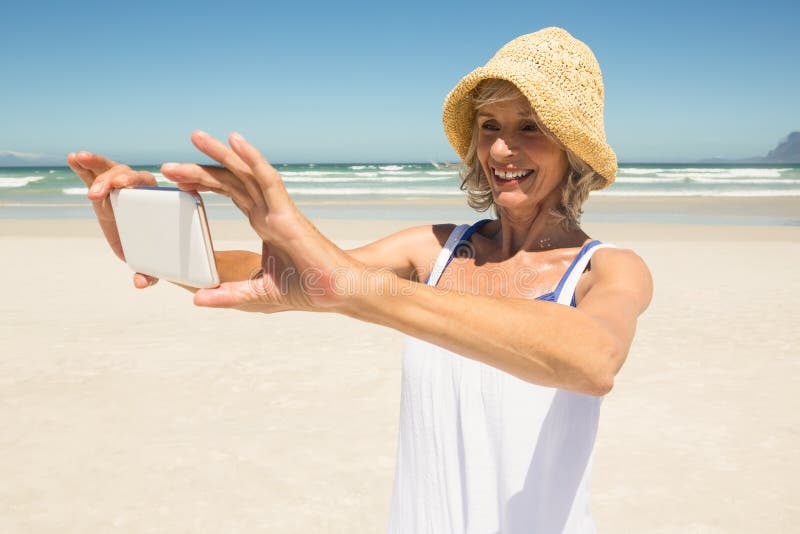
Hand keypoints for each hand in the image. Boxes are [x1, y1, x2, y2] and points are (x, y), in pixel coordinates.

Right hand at [66, 151, 158, 288]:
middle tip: (102, 187)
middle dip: (113, 177)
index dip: (136, 182)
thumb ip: (148, 274)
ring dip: (96, 164)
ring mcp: (120, 187)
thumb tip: (139, 282)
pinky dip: (84, 166)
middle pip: (128, 175)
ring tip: (79, 159)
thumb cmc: (149, 253)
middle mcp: (139, 190)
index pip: (148, 186)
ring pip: (110, 169)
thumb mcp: (149, 264)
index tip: (124, 186)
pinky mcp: (103, 188)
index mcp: (155, 202)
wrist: (140, 247)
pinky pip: (94, 173)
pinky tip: (73, 159)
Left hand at [161, 131, 365, 311]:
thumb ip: (228, 295)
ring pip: (246, 173)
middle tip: (167, 165)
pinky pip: (268, 181)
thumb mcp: (257, 295)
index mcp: (264, 223)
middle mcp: (269, 211)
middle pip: (231, 180)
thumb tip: (197, 299)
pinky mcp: (288, 214)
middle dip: (200, 168)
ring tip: (196, 137)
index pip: (230, 194)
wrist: (338, 292)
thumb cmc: (308, 289)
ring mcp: (278, 210)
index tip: (177, 181)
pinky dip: (253, 159)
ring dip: (221, 154)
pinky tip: (236, 141)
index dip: (203, 184)